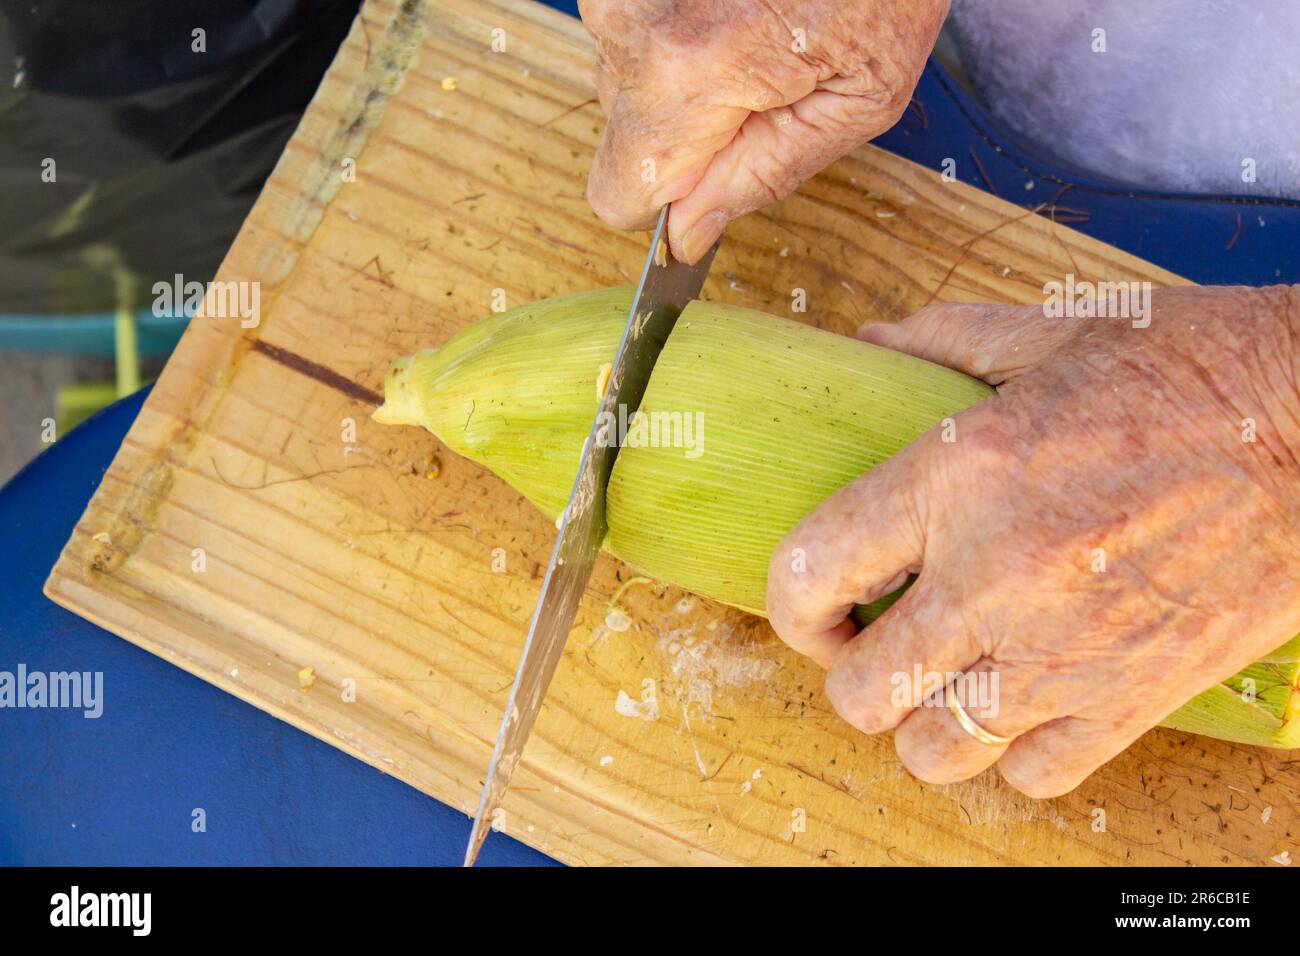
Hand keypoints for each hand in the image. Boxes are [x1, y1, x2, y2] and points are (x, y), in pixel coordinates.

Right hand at [579, 0, 947, 262]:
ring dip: (687, 76)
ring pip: (628, 82)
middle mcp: (632, 24)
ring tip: (760, 28)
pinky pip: (635, 33)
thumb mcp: (858, 98)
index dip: (670, 200)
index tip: (719, 174)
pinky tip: (734, 6)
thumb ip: (763, 176)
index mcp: (688, 74)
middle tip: (769, 78)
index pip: (617, 195)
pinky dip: (682, 32)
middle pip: (626, 135)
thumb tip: (688, 235)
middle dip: (690, 130)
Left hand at [765, 286, 1299, 795]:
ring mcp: (1067, 650)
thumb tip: (870, 345)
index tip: (813, 608)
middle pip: (860, 691)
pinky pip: (1033, 773)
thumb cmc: (1195, 368)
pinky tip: (1024, 698)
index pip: (810, 571)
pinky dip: (1014, 750)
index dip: (789, 606)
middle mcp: (998, 574)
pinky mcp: (1135, 697)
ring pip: (935, 750)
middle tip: (878, 646)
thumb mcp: (1058, 328)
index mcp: (959, 474)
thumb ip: (946, 339)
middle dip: (852, 676)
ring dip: (924, 722)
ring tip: (946, 678)